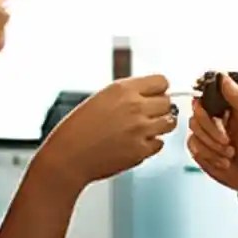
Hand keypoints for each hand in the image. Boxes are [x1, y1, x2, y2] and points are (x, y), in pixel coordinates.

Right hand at [36, 74, 176, 189]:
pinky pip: (160, 143)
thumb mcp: (101, 98)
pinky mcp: (141, 150)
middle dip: (159, 108)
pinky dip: (151, 144)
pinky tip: (135, 143)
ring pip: (169, 122)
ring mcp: (140, 129)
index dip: (158, 90)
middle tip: (146, 116)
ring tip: (143, 129)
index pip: (161, 82)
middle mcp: (134, 107)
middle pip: (168, 102)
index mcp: (123, 89)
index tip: (154, 96)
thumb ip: (128, 94)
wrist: (68, 156)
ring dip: (159, 125)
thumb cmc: (78, 128)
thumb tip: (151, 94)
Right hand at [187, 73, 237, 207]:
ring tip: (230, 153)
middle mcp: (215, 119)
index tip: (215, 114)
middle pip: (197, 114)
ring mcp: (207, 135)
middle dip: (212, 130)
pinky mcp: (201, 150)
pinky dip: (208, 156)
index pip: (207, 94)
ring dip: (212, 146)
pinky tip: (223, 161)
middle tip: (228, 140)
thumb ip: (237, 99)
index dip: (205, 101)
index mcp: (228, 107)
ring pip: (194, 132)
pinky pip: (193, 148)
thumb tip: (224, 78)